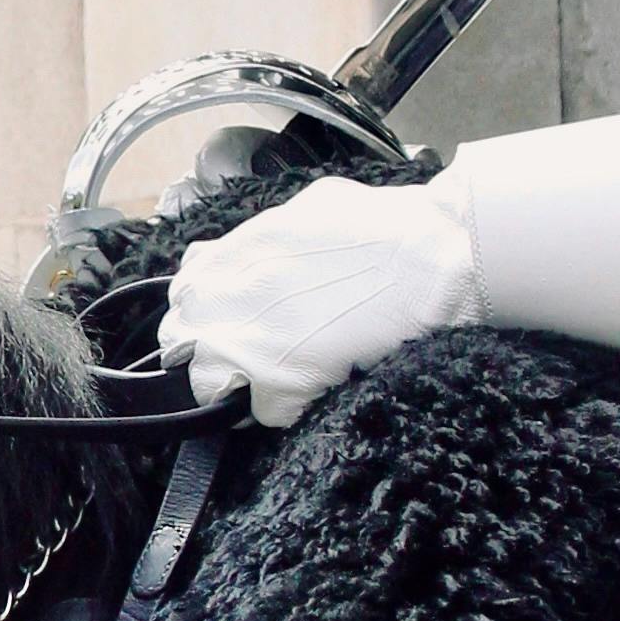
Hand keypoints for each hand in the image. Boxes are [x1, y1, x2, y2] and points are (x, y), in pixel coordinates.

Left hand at [157, 171, 478, 427]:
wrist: (438, 255)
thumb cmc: (388, 227)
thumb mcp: (308, 208)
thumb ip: (259, 234)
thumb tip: (232, 252)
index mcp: (240, 251)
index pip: (183, 292)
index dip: (203, 309)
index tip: (223, 318)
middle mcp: (234, 294)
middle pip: (181, 338)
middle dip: (206, 346)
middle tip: (247, 350)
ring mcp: (252, 340)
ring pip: (205, 381)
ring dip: (233, 382)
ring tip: (272, 376)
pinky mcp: (283, 381)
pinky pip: (260, 412)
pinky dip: (282, 407)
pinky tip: (309, 388)